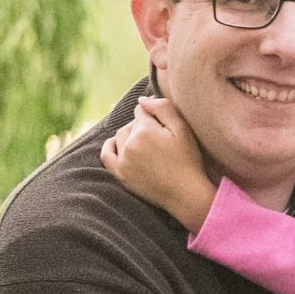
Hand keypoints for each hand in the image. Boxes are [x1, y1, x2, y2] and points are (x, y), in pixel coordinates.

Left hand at [99, 97, 217, 231]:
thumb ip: (162, 107)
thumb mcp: (182, 128)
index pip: (141, 111)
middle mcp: (130, 143)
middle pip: (131, 124)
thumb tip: (141, 99)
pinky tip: (118, 145)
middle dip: (143, 125)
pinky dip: (110, 147)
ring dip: (131, 135)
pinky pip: (106, 155)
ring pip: (120, 137)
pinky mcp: (120, 174)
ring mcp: (123, 160)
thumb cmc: (187, 159)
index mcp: (144, 130)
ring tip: (148, 143)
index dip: (154, 114)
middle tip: (160, 137)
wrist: (185, 193)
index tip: (164, 123)